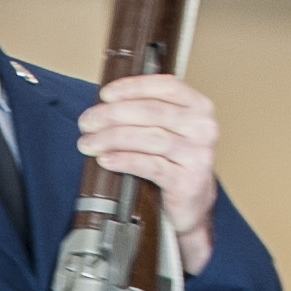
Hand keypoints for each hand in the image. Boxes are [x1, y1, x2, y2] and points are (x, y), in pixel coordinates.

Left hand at [81, 73, 219, 255]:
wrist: (193, 203)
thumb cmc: (175, 161)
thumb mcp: (170, 129)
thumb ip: (148, 111)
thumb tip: (105, 103)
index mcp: (199, 107)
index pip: (166, 86)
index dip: (133, 87)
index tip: (105, 94)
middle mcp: (202, 128)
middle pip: (152, 112)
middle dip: (113, 115)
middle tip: (87, 121)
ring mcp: (197, 155)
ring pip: (149, 138)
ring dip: (112, 138)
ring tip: (89, 142)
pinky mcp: (187, 181)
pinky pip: (150, 166)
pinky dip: (124, 160)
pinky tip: (105, 159)